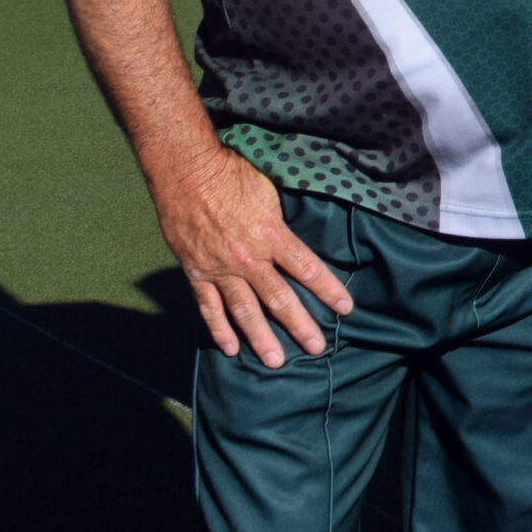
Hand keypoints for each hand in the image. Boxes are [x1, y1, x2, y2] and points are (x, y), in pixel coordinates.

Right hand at [151, 145, 351, 366]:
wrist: (186, 170)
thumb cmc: (232, 173)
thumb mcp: (271, 191)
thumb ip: (283, 221)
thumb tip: (299, 238)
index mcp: (271, 235)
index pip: (307, 269)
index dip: (328, 290)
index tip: (345, 308)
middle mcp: (248, 258)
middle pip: (279, 298)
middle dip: (300, 325)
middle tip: (316, 348)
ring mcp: (220, 269)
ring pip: (244, 311)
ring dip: (261, 338)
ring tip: (276, 361)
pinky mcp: (196, 272)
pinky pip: (208, 307)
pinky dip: (219, 329)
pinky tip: (230, 348)